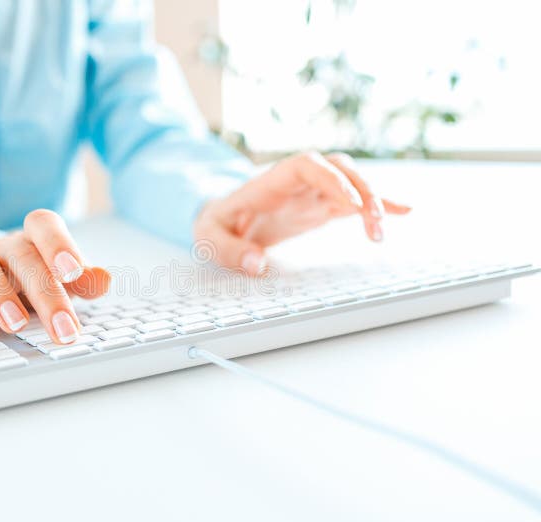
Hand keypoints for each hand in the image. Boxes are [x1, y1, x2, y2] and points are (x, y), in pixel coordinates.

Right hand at [0, 209, 110, 343]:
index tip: (74, 271)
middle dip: (46, 294)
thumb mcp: (60, 276)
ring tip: (18, 324)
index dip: (59, 244)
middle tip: (65, 328)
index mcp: (35, 239)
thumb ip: (84, 280)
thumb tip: (105, 280)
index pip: (44, 225)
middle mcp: (5, 247)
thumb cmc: (30, 275)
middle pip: (24, 258)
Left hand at [193, 152, 411, 274]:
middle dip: (361, 190)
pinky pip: (353, 202)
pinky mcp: (321, 208)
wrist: (220, 221)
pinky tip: (404, 211)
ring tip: (382, 231)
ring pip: (352, 184)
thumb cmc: (214, 225)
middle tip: (375, 223)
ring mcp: (312, 193)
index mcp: (269, 182)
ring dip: (372, 201)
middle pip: (338, 170)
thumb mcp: (208, 238)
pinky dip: (378, 205)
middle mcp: (296, 182)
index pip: (306, 165)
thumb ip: (229, 250)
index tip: (350, 201)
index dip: (331, 178)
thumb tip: (257, 265)